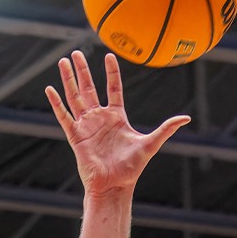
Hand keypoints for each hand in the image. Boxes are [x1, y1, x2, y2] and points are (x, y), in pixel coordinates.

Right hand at [45, 50, 188, 196]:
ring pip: (75, 97)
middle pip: (89, 88)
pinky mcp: (76, 136)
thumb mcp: (151, 144)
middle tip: (75, 52)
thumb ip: (166, 129)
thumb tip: (186, 118)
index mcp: (117, 117)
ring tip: (62, 61)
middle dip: (82, 70)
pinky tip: (49, 89)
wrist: (115, 185)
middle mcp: (99, 118)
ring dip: (69, 79)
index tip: (108, 55)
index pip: (112, 88)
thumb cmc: (132, 168)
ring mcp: (86, 126)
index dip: (111, 72)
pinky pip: (64, 116)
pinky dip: (57, 103)